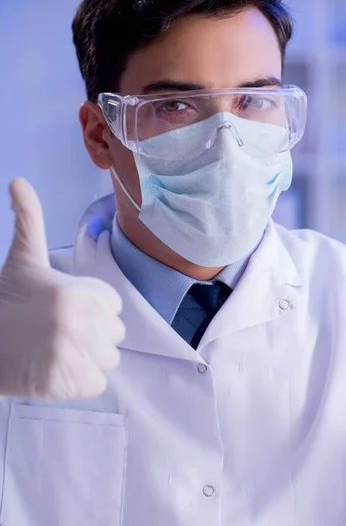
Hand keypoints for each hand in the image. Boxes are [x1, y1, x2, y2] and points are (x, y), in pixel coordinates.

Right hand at [0, 178, 124, 397]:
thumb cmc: (5, 297)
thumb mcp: (22, 257)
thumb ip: (28, 220)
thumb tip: (19, 181)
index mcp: (78, 292)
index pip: (114, 307)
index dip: (93, 310)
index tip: (67, 310)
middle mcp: (79, 323)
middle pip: (114, 335)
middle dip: (92, 336)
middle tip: (59, 332)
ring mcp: (72, 355)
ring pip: (107, 361)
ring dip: (88, 359)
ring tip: (57, 350)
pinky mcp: (63, 384)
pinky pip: (96, 385)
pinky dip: (79, 381)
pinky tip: (56, 369)